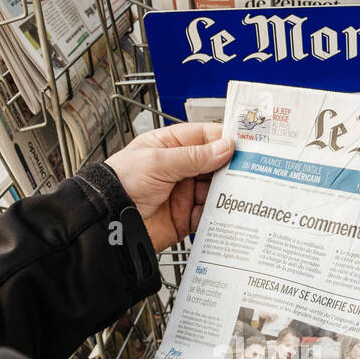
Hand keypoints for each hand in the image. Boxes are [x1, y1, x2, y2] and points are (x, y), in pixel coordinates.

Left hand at [105, 123, 233, 252]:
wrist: (108, 222)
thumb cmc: (121, 184)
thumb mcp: (158, 162)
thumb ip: (193, 156)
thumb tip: (224, 147)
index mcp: (169, 146)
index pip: (203, 136)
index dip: (224, 138)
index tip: (246, 142)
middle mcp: (178, 168)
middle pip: (214, 164)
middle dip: (230, 167)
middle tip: (251, 168)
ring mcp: (183, 193)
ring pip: (215, 190)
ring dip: (226, 191)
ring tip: (240, 191)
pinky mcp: (185, 218)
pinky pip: (208, 214)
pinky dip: (218, 214)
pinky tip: (226, 211)